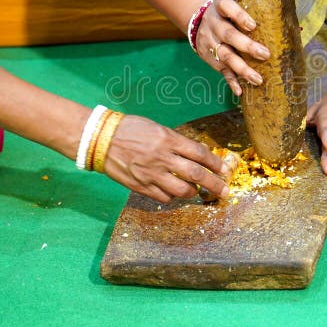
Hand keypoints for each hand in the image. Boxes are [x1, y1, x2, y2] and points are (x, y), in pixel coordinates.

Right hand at [103, 115, 233, 202]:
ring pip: (182, 190)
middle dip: (214, 184)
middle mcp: (162, 158)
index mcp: (168, 139)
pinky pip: (164, 197)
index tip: (224, 170)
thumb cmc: (130, 129)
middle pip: (196, 175)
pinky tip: (174, 191)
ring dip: (193, 192)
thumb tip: (196, 155)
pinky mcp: (141, 186)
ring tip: (197, 191)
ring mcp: (151, 174)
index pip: (199, 154)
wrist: (100, 140)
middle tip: (225, 191)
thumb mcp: (157, 128)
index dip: (215, 163)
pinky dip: (172, 196)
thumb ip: (176, 142)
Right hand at [194, 0, 270, 95]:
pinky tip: (240, 90)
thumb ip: (253, 10)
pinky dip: (231, 81)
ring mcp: (210, 42)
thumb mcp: (231, 5)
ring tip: (257, 79)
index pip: (227, 7)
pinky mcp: (210, 57)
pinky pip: (221, 70)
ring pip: (225, 56)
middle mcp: (213, 24)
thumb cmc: (226, 14)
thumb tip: (293, 23)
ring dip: (242, 68)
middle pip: (228, 35)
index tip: (253, 25)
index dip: (239, 16)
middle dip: (247, 46)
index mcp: (220, 7)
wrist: (197, 21)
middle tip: (265, 54)